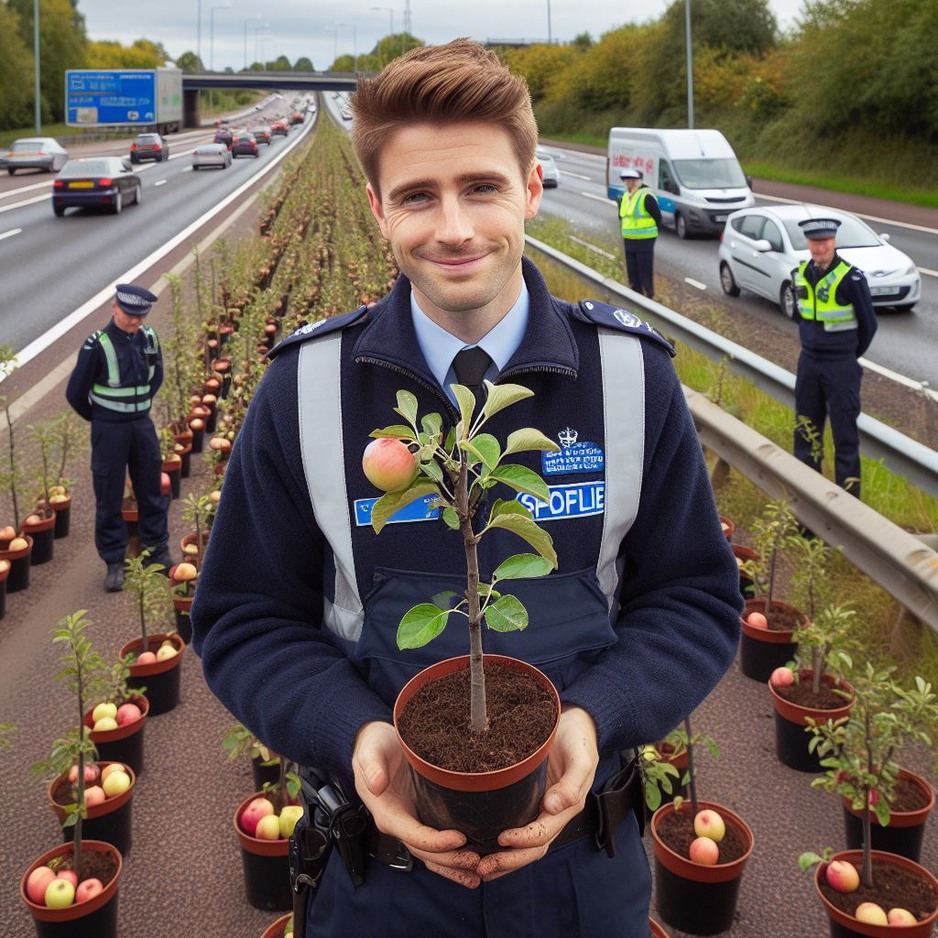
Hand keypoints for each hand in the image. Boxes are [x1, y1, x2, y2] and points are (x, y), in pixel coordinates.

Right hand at [352, 721, 482, 887]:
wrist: (377, 743)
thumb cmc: (374, 747)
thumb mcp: (370, 751)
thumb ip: (372, 767)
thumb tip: (376, 785)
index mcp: (388, 813)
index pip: (413, 835)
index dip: (436, 842)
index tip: (460, 839)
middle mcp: (400, 823)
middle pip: (426, 851)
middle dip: (450, 859)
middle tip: (476, 861)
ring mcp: (412, 822)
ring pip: (432, 854)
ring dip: (453, 865)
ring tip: (478, 872)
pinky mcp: (423, 817)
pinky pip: (437, 843)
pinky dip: (452, 857)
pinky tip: (472, 863)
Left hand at [475, 705, 599, 880]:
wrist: (575, 723)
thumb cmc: (578, 739)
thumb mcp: (581, 758)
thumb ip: (572, 783)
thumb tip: (554, 807)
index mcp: (567, 807)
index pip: (543, 834)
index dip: (523, 840)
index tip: (501, 838)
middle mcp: (554, 813)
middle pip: (532, 848)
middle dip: (509, 860)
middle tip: (482, 868)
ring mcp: (542, 809)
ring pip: (524, 845)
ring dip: (504, 860)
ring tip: (479, 868)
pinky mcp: (530, 801)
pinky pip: (518, 827)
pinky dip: (503, 845)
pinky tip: (484, 849)